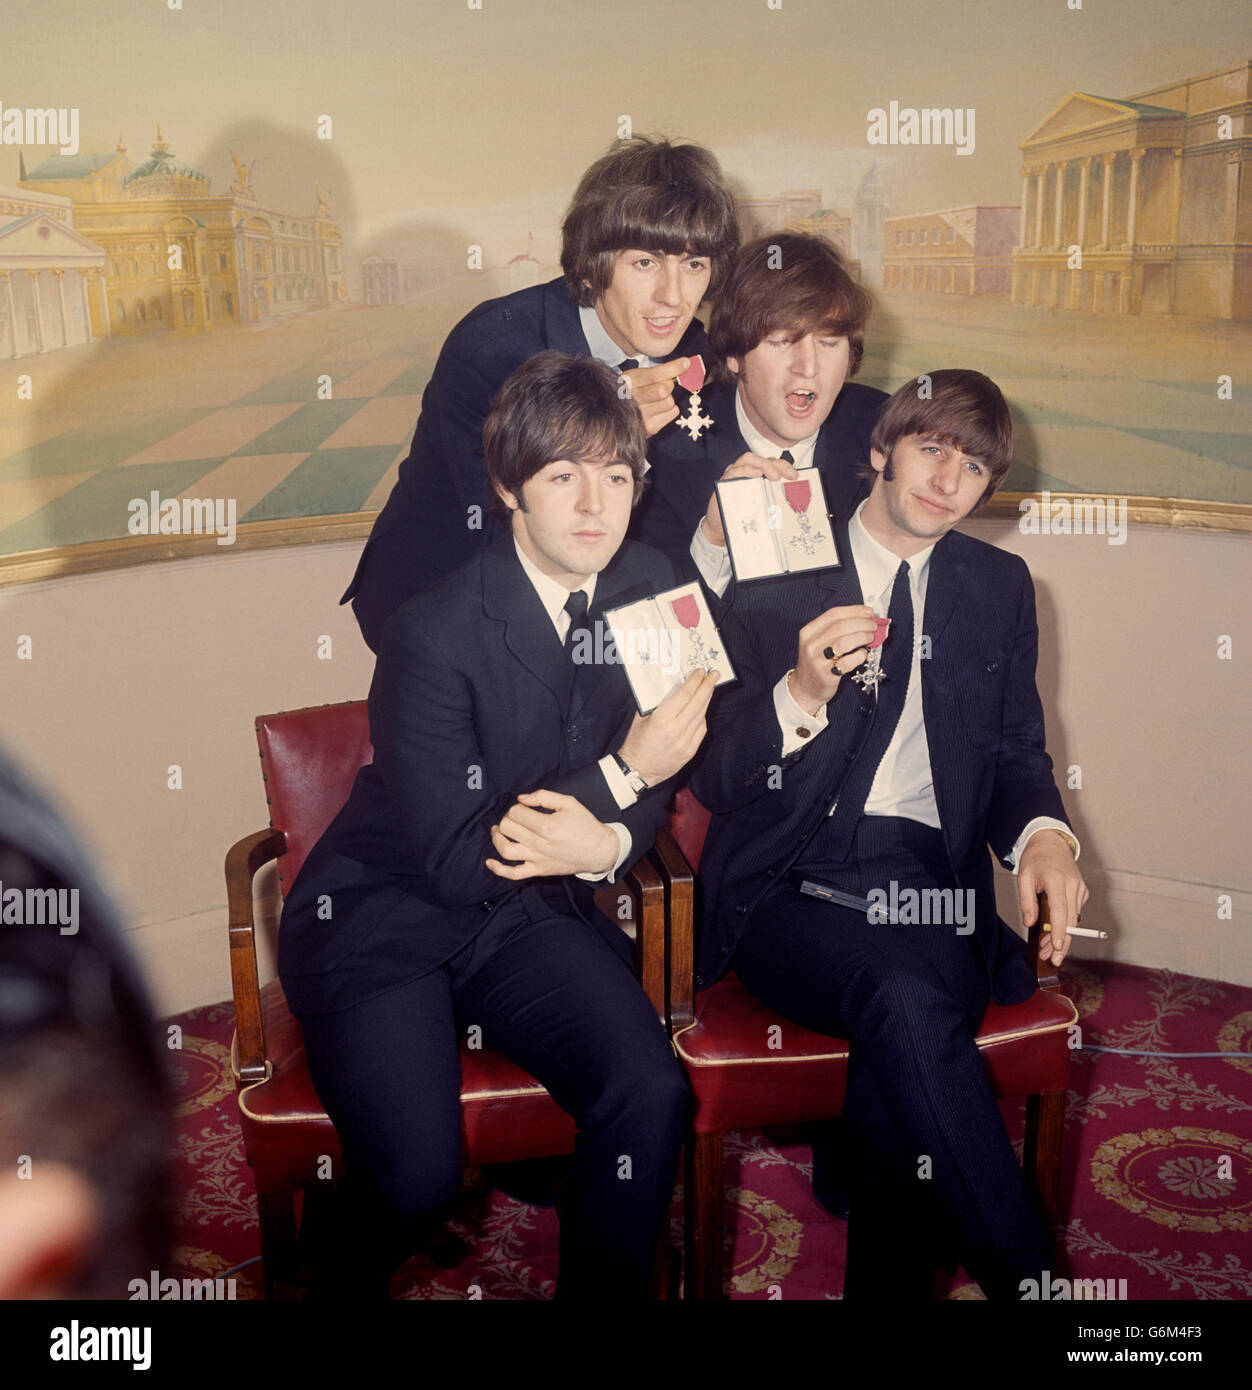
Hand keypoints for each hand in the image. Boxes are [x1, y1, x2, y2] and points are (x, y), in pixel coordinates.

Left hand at [486, 790, 618, 878]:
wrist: (599, 851)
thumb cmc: (585, 825)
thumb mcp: (569, 803)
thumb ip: (543, 796)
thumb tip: (521, 798)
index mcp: (547, 825)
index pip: (516, 813)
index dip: (517, 807)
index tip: (525, 807)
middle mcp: (539, 843)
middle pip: (508, 828)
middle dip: (507, 818)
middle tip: (515, 817)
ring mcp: (537, 859)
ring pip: (505, 849)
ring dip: (497, 838)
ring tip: (498, 831)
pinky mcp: (538, 871)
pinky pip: (514, 874)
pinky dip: (498, 869)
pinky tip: (490, 862)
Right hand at [618, 668, 718, 784]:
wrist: (637, 771)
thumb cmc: (636, 743)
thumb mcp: (639, 719)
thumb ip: (653, 702)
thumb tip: (667, 685)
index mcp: (661, 719)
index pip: (684, 695)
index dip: (694, 681)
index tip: (700, 672)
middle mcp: (676, 730)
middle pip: (697, 703)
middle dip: (707, 686)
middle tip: (714, 674)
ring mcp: (685, 742)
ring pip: (701, 715)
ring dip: (707, 700)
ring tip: (709, 688)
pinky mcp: (690, 751)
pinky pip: (701, 730)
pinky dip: (702, 717)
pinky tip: (702, 709)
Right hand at [621, 360, 687, 435]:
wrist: (618, 415)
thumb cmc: (632, 391)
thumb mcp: (638, 377)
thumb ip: (658, 372)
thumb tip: (685, 365)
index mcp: (628, 382)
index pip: (654, 375)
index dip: (673, 368)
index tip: (686, 363)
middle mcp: (632, 399)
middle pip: (664, 389)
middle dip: (668, 385)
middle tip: (662, 386)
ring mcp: (640, 415)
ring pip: (669, 401)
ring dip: (668, 398)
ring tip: (658, 399)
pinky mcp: (650, 427)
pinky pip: (673, 412)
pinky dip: (670, 409)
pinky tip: (660, 409)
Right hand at [701, 452, 799, 546]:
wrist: (721, 527)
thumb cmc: (741, 516)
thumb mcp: (761, 506)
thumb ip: (772, 499)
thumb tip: (793, 501)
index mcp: (756, 474)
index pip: (772, 463)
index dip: (784, 466)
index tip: (795, 476)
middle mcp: (745, 471)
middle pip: (762, 459)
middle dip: (778, 465)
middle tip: (789, 476)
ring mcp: (734, 475)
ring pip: (748, 459)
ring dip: (763, 465)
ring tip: (775, 475)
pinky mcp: (724, 482)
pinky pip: (734, 471)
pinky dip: (745, 471)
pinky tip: (756, 474)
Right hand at [789, 605, 878, 714]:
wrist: (804, 689)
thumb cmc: (817, 663)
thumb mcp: (819, 642)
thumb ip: (836, 630)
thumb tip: (864, 618)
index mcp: (809, 632)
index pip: (833, 614)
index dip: (854, 611)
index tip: (869, 612)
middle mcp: (811, 644)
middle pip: (841, 626)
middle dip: (862, 623)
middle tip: (873, 626)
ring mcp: (817, 660)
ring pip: (844, 642)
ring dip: (862, 637)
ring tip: (870, 638)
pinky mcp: (826, 675)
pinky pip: (848, 662)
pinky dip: (859, 656)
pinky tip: (862, 654)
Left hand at [1018, 830, 1088, 965]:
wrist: (1051, 844)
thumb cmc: (1035, 860)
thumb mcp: (1023, 877)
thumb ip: (1027, 901)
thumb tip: (1030, 923)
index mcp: (1056, 880)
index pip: (1060, 910)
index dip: (1059, 930)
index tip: (1057, 947)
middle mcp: (1072, 885)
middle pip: (1070, 920)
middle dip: (1062, 943)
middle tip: (1052, 960)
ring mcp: (1080, 889)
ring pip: (1074, 920)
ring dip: (1063, 936)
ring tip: (1049, 951)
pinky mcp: (1082, 892)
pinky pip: (1075, 913)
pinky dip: (1066, 925)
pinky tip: (1055, 933)